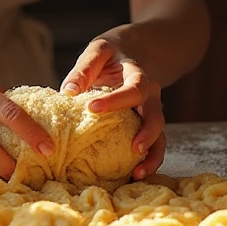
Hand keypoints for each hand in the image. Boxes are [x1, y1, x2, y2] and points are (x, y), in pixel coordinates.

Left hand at [60, 37, 164, 178]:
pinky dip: (148, 160)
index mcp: (137, 75)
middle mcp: (150, 95)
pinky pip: (155, 144)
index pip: (132, 88)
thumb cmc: (111, 54)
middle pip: (155, 115)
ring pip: (160, 134)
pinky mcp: (148, 123)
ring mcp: (152, 110)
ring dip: (151, 154)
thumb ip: (83, 70)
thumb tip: (66, 93)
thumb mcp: (97, 52)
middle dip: (146, 133)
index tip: (92, 108)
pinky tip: (134, 175)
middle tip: (133, 148)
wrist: (133, 51)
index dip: (115, 100)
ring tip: (137, 173)